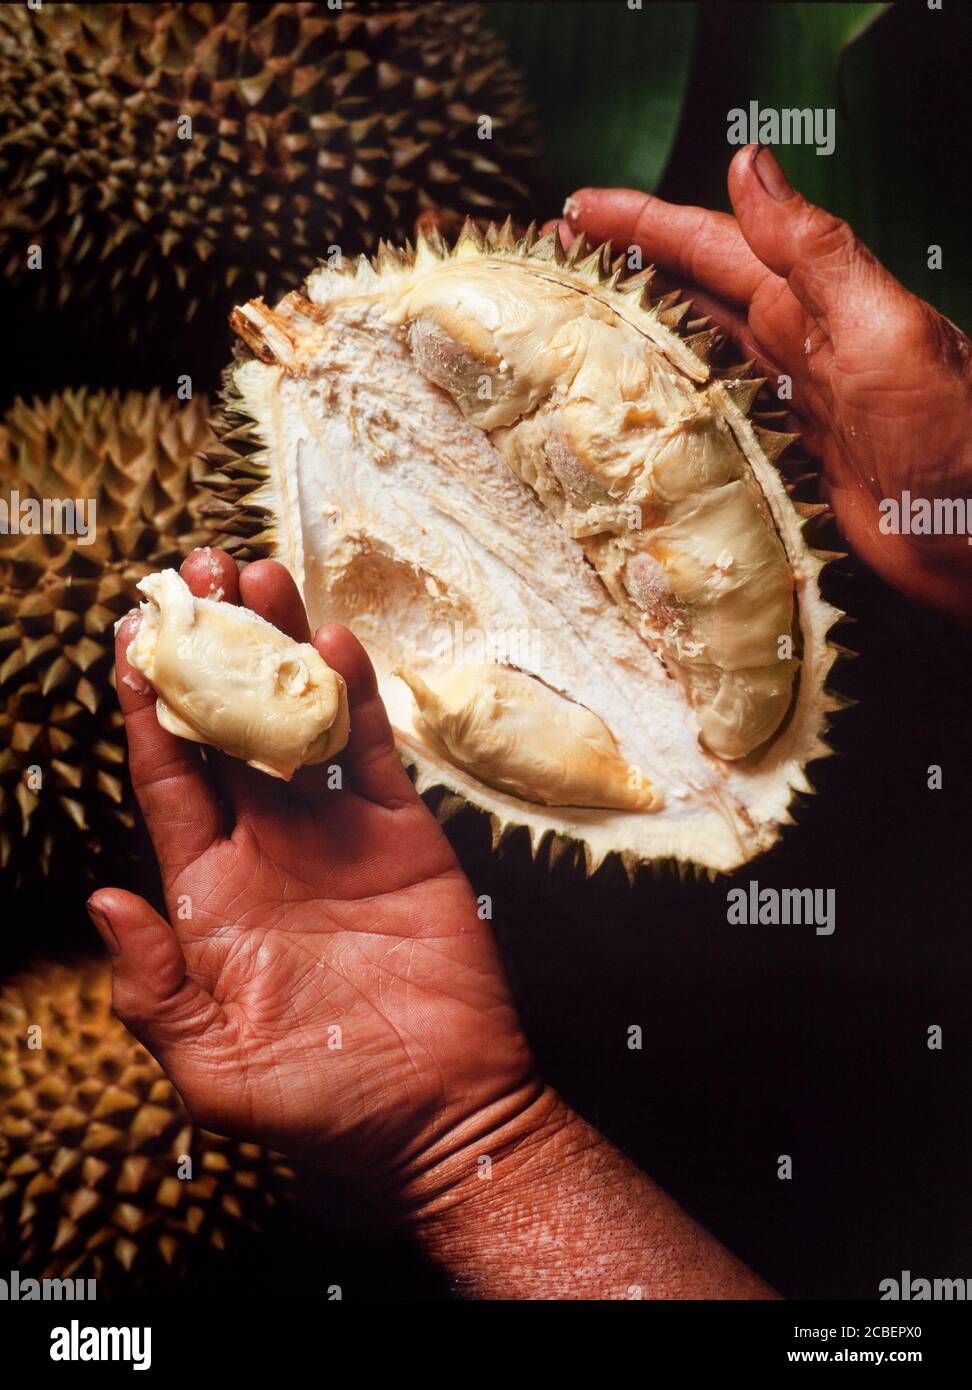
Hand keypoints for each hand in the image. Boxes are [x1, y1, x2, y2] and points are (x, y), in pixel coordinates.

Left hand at [89, 547, 774, 1296]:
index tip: (127, 639)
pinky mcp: (401, 836)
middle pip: (227, 727)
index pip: (166, 781)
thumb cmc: (320, 1103)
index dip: (145, 710)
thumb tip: (103, 900)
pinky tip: (336, 643)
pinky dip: (354, 698)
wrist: (440, 1114)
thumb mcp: (213, 1070)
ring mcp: (334, 836)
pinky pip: (369, 755)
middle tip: (195, 572)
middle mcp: (267, 847)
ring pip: (296, 721)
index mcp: (210, 892)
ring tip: (258, 575)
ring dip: (278, 651)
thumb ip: (154, 988)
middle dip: (209, 650)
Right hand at [559, 144, 971, 621]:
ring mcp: (792, 402)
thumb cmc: (950, 436)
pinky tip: (639, 408)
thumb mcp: (883, 328)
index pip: (714, 245)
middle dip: (631, 265)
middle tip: (561, 258)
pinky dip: (673, 402)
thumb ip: (817, 251)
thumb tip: (748, 165)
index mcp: (814, 303)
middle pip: (697, 290)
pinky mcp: (790, 457)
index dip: (644, 221)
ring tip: (581, 321)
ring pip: (699, 350)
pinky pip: (715, 415)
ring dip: (643, 328)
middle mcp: (799, 344)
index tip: (580, 206)